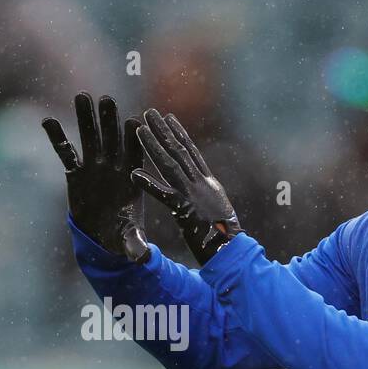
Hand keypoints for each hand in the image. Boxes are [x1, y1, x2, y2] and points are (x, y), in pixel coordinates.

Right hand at [42, 92, 149, 262]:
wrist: (105, 238)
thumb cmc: (123, 236)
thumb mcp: (129, 241)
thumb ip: (134, 244)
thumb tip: (141, 256)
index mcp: (132, 178)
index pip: (136, 154)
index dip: (134, 138)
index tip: (134, 121)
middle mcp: (114, 167)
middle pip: (112, 139)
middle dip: (109, 120)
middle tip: (106, 99)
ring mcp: (95, 168)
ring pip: (90, 138)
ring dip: (86, 119)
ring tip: (82, 96)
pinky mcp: (76, 173)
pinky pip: (66, 153)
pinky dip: (58, 138)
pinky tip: (49, 121)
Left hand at [131, 109, 242, 266]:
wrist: (233, 255)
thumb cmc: (225, 239)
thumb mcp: (217, 211)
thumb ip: (207, 197)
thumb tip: (204, 190)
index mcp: (210, 184)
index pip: (192, 153)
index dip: (179, 134)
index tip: (168, 118)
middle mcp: (203, 184)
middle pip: (179, 151)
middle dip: (163, 131)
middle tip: (148, 113)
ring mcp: (195, 196)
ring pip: (170, 166)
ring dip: (153, 147)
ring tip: (139, 130)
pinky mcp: (186, 212)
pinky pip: (164, 195)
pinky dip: (149, 184)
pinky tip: (134, 174)